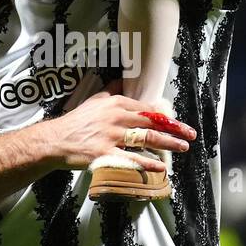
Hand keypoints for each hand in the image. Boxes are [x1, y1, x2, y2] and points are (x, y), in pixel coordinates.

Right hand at [48, 85, 196, 174]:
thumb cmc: (76, 121)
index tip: (177, 122)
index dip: (165, 116)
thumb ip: (112, 90)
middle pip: (152, 123)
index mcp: (115, 104)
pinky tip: (161, 167)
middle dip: (174, 129)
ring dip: (168, 143)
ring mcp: (111, 137)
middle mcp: (116, 118)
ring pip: (147, 139)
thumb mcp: (94, 100)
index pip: (147, 109)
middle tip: (190, 134)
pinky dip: (148, 164)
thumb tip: (125, 79)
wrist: (55, 140)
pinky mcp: (105, 155)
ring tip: (182, 147)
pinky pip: (131, 159)